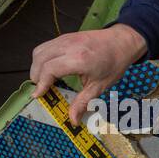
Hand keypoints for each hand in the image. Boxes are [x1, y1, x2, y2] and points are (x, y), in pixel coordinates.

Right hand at [29, 25, 147, 122]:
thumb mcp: (99, 86)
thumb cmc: (113, 63)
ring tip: (45, 81)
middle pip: (40, 59)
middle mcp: (69, 46)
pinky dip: (42, 59)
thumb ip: (82, 103)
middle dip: (36, 77)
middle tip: (43, 91)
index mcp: (79, 59)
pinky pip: (45, 47)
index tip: (38, 96)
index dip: (41, 84)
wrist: (122, 42)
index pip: (49, 69)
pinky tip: (51, 70)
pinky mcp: (64, 37)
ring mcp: (65, 39)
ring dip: (37, 67)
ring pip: (39, 51)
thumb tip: (72, 120)